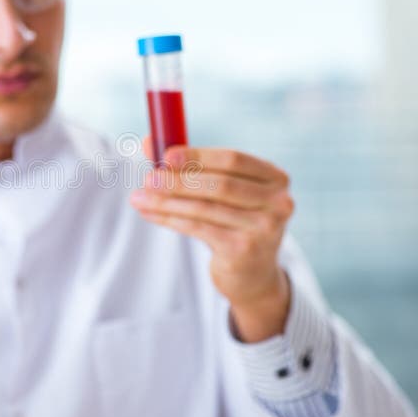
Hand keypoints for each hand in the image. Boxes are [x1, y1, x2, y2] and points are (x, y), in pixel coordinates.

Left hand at [130, 138, 294, 341]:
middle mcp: (278, 202)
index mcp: (275, 178)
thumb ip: (190, 165)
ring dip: (167, 201)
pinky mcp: (245, 250)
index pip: (234, 160)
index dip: (198, 155)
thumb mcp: (221, 190)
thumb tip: (148, 143)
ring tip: (139, 197)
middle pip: (220, 185)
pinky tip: (149, 213)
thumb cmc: (233, 220)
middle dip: (179, 180)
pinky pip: (198, 229)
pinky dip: (170, 219)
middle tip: (148, 178)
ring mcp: (264, 229)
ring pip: (205, 209)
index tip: (166, 155)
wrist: (253, 272)